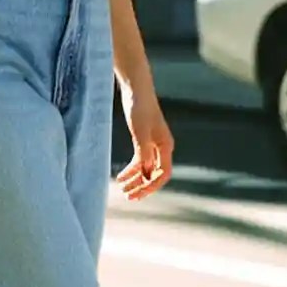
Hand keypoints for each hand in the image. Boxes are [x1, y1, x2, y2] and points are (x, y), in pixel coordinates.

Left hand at [116, 86, 174, 201]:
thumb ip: (144, 152)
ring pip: (146, 169)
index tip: (137, 194)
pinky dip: (131, 169)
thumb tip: (146, 172)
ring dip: (135, 180)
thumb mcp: (140, 132)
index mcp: (165, 146)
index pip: (163, 174)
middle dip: (142, 186)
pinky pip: (140, 160)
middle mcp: (162, 147)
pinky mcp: (143, 140)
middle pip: (155, 174)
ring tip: (122, 188)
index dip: (151, 187)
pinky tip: (121, 176)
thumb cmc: (139, 108)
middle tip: (128, 196)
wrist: (135, 89)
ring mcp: (153, 144)